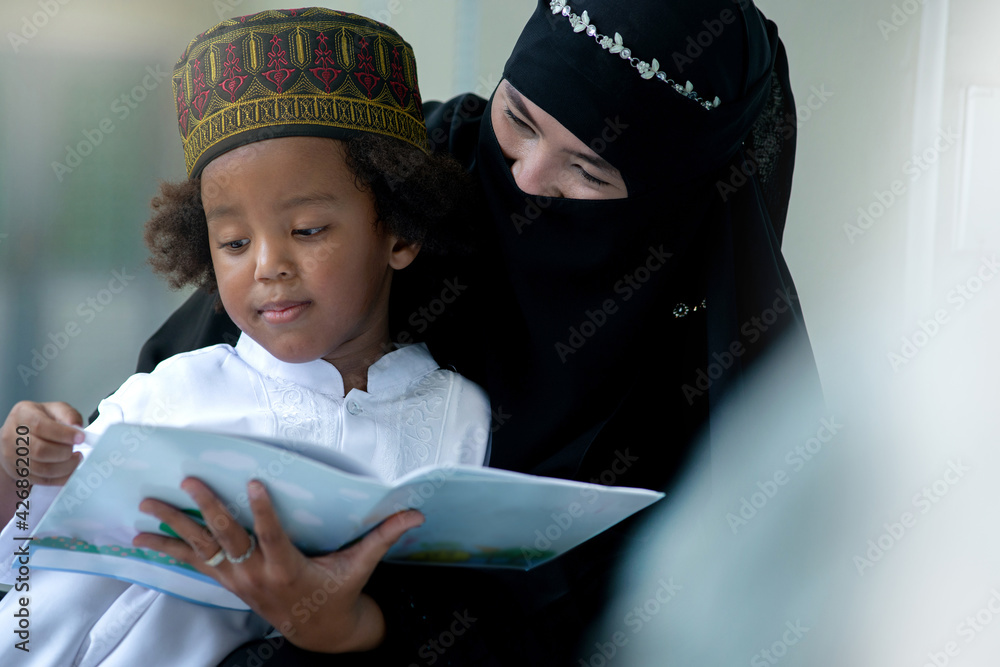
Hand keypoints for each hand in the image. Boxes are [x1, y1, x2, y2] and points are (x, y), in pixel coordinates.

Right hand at [0, 401, 83, 484]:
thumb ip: (68, 415)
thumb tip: (77, 428)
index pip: (40, 425)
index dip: (63, 434)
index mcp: (22, 414)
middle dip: (65, 452)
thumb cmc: (40, 421)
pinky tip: (69, 469)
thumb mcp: (55, 410)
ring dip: (66, 467)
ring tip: (76, 459)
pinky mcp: (18, 473)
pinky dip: (61, 478)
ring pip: (42, 469)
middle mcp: (11, 436)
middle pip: (40, 450)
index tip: (81, 438)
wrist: (21, 436)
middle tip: (77, 451)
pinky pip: (42, 480)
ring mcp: (12, 456)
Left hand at [134, 478, 423, 652]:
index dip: (264, 511)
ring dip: (174, 526)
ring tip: (148, 503)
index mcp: (289, 568)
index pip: (274, 536)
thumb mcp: (360, 566)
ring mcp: (237, 580)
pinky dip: (166, 549)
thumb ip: (383, 536)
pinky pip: (191, 564)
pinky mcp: (226, 582)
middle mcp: (257, 575)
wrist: (316, 630)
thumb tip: (416, 512)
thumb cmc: (338, 590)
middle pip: (229, 539)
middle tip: (190, 482)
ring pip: (201, 550)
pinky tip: (139, 537)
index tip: (254, 482)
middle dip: (207, 510)